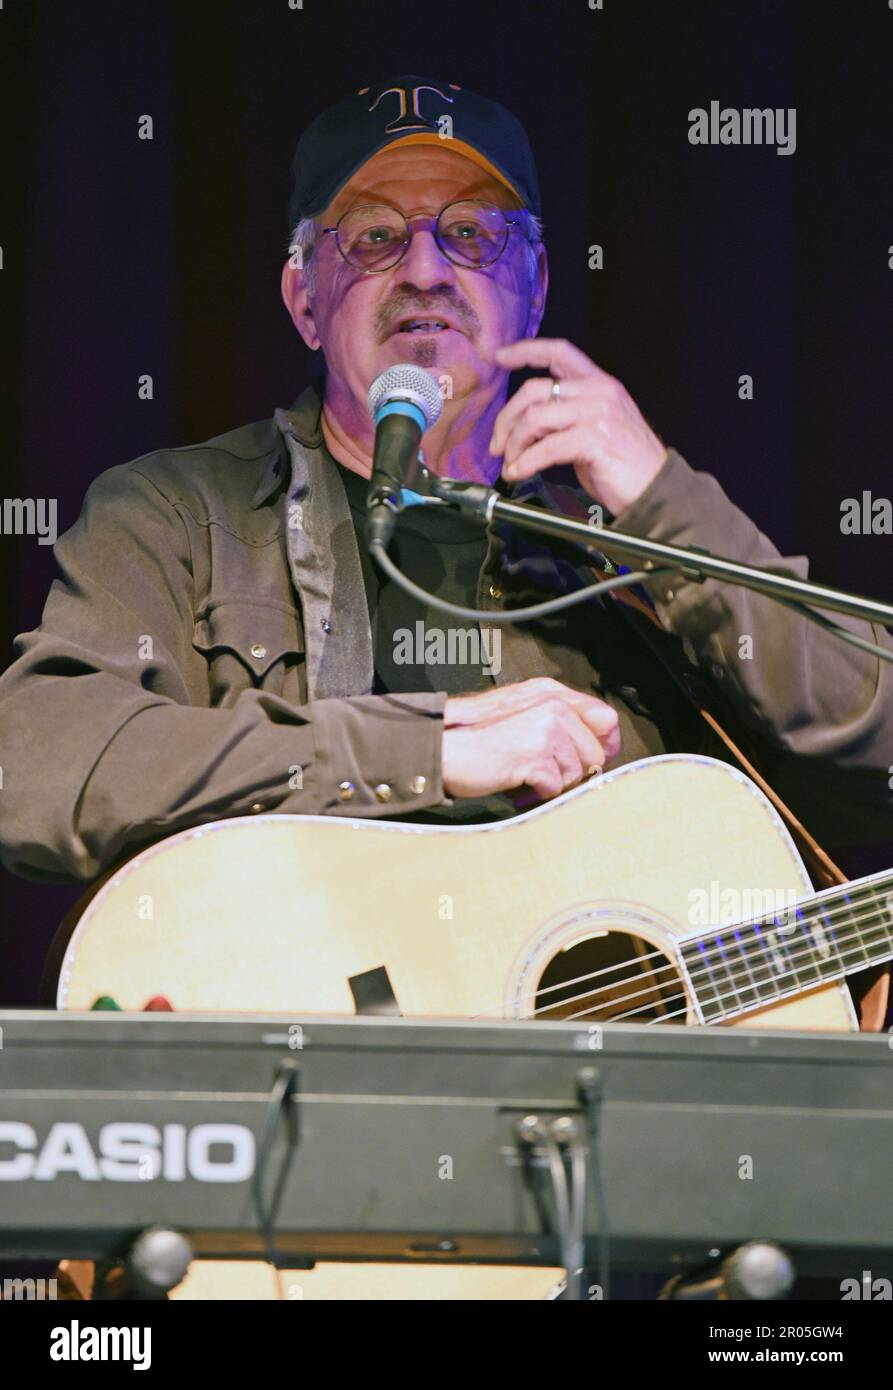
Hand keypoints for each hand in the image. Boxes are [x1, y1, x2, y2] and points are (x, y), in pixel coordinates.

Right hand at [442, 677, 620, 801]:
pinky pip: (554, 786)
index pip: (604, 717)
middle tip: (548, 777)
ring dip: (553, 785)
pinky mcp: (534, 755)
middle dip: (575, 772)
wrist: (442, 745)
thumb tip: (591, 746)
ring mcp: (545, 729)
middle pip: (596, 752)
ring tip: (526, 781)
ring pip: (576, 773)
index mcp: (550, 692)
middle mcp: (552, 705)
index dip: (604, 745)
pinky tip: (518, 788)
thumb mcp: (520, 710)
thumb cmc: (475, 733)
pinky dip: (537, 795)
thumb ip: (555, 718)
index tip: (591, 761)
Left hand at [489, 338, 667, 514]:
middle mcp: (599, 392)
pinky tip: (519, 472)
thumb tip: (526, 425)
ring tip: (511, 464)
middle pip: (535, 390)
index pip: (560, 352)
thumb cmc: (626, 466)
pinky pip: (545, 448)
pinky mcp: (594, 439)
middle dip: (507, 418)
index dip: (527, 350)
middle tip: (498, 443)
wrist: (656, 489)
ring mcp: (598, 414)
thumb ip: (567, 417)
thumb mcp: (596, 429)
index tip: (500, 356)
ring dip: (514, 445)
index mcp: (601, 384)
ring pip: (534, 418)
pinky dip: (525, 462)